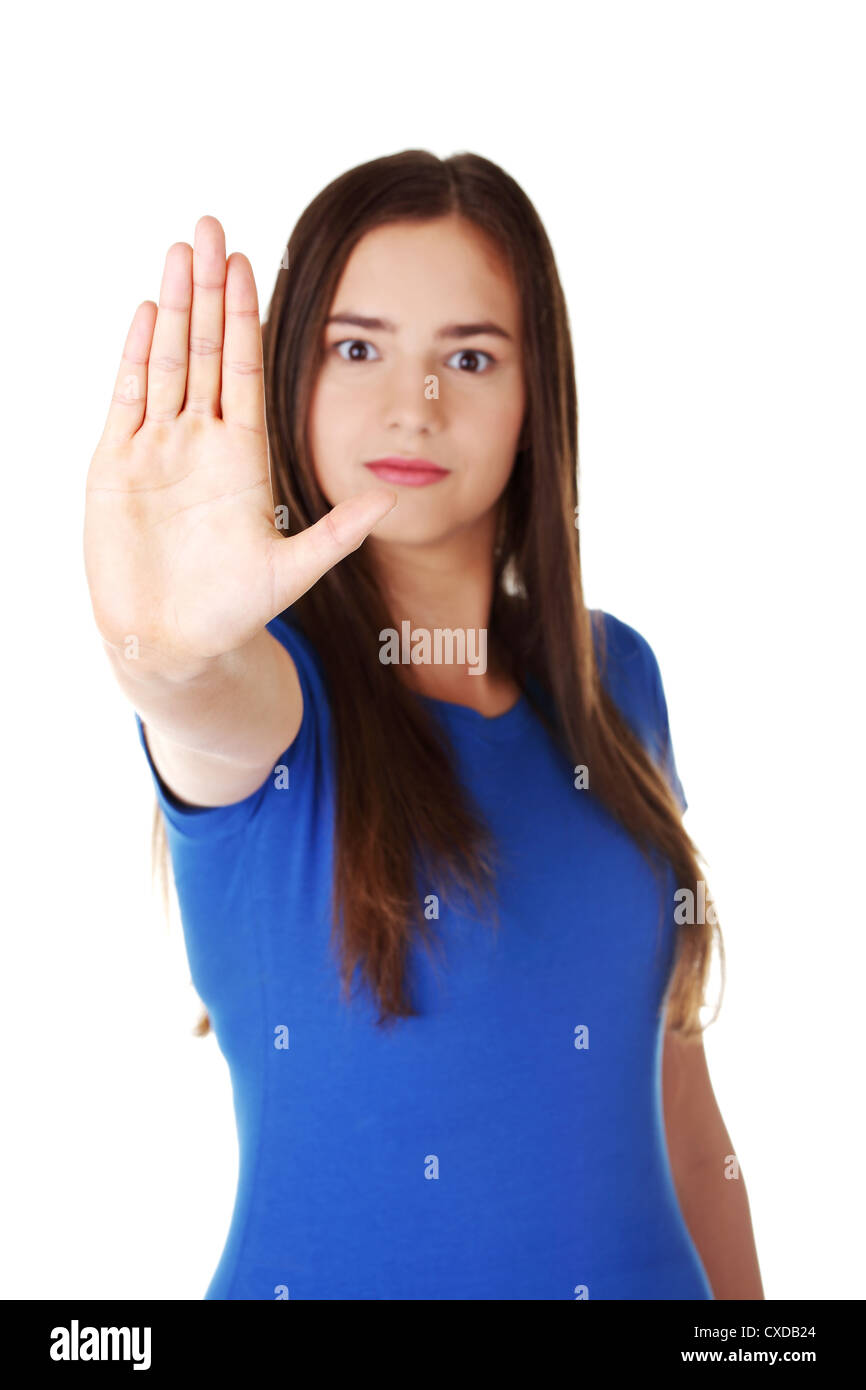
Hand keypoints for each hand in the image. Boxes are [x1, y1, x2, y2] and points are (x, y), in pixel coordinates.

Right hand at [84, 215, 395, 675]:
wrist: (174, 644)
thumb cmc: (233, 612)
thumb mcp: (293, 572)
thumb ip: (338, 534)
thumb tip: (393, 498)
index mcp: (243, 457)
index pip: (245, 369)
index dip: (246, 316)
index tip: (251, 264)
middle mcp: (200, 442)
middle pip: (203, 348)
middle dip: (206, 288)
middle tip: (210, 225)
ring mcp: (156, 450)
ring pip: (165, 361)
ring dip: (169, 306)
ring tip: (176, 250)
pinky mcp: (115, 467)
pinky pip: (126, 399)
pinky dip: (134, 357)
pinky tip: (144, 313)